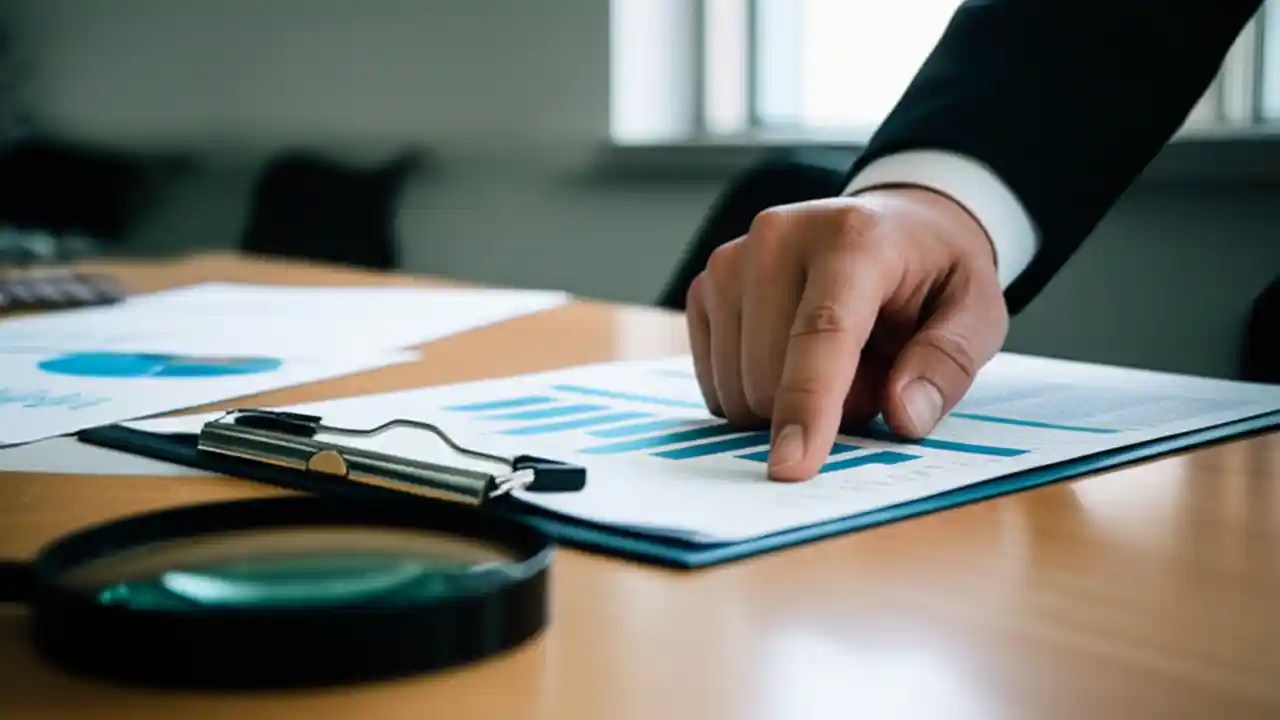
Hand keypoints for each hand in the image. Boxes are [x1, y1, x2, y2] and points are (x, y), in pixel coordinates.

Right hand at [684, 187, 1008, 481]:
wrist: (895, 224)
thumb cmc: (933, 275)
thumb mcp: (977, 313)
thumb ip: (948, 364)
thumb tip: (903, 415)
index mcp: (854, 238)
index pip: (822, 333)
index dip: (807, 405)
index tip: (791, 467)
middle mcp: (779, 237)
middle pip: (771, 374)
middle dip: (823, 407)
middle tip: (871, 371)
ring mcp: (732, 260)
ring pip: (738, 388)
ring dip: (788, 401)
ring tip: (836, 358)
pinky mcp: (706, 287)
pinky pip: (718, 384)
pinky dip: (757, 390)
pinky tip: (790, 354)